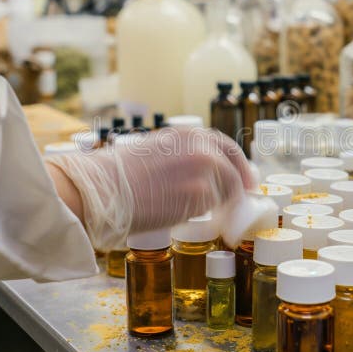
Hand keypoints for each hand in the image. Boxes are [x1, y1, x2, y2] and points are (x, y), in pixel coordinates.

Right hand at [47, 128, 253, 251]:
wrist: (106, 189)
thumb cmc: (120, 175)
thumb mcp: (156, 150)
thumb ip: (182, 156)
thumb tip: (201, 175)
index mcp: (189, 134)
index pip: (226, 146)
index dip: (239, 164)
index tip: (246, 178)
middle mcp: (202, 147)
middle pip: (234, 170)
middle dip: (241, 187)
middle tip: (243, 201)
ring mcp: (205, 170)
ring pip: (225, 192)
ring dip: (218, 204)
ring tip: (196, 212)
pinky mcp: (202, 195)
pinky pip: (212, 209)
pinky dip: (205, 216)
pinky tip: (186, 217)